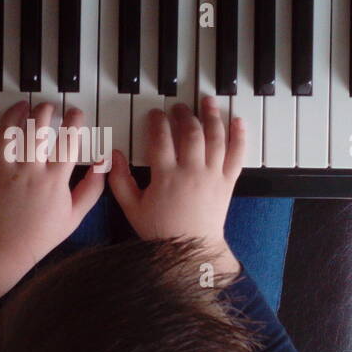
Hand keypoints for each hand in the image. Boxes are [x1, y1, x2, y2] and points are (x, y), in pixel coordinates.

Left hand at [0, 100, 105, 300]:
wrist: (6, 247)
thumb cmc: (42, 233)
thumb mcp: (75, 215)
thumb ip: (92, 188)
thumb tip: (104, 163)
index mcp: (53, 181)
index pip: (68, 141)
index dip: (74, 121)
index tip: (76, 113)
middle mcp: (28, 172)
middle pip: (36, 128)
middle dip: (44, 110)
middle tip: (49, 108)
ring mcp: (5, 171)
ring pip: (8, 131)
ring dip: (16, 112)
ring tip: (24, 106)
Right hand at [108, 96, 243, 275]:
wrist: (191, 251)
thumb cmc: (160, 230)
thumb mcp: (132, 208)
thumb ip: (119, 181)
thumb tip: (112, 156)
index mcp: (166, 176)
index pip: (161, 138)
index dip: (157, 121)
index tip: (155, 114)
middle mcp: (191, 171)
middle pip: (190, 132)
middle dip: (184, 114)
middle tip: (178, 107)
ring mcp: (212, 176)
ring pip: (215, 138)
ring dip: (211, 116)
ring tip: (207, 101)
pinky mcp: (227, 182)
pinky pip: (237, 155)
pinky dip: (239, 136)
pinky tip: (237, 120)